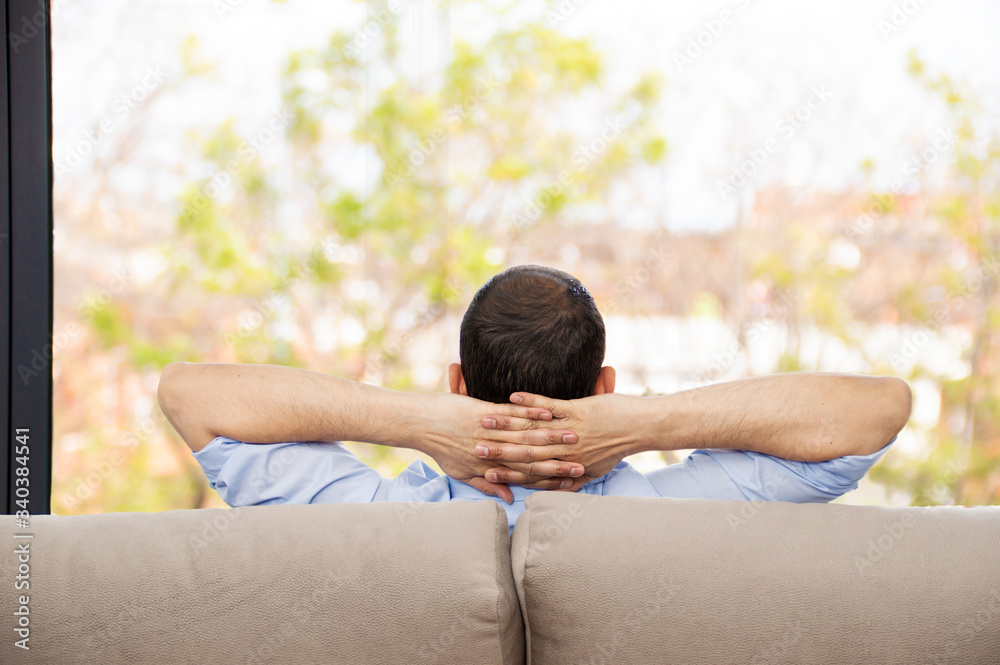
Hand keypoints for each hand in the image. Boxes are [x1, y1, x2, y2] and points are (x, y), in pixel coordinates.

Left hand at [413, 393, 584, 502]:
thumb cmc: (441, 448)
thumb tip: (506, 497)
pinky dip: (532, 410)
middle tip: (585, 461)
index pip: (528, 474)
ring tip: (576, 435)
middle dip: (561, 458)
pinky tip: (549, 411)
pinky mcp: (485, 410)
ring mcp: (491, 429)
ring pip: (526, 434)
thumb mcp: (461, 472)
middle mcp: (494, 450)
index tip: (574, 480)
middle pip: (533, 456)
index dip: (552, 478)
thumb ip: (485, 484)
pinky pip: (512, 411)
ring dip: (552, 434)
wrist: (421, 425)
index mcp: (490, 466)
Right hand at [475, 392, 645, 488]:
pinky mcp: (577, 411)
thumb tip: (562, 489)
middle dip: (497, 450)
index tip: (486, 471)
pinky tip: (512, 397)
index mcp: (567, 466)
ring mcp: (569, 430)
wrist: (640, 428)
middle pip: (524, 452)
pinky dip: (530, 402)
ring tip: (483, 421)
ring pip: (532, 429)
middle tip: (474, 448)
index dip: (507, 473)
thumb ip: (575, 481)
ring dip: (506, 425)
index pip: (530, 472)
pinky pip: (549, 405)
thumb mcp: (596, 470)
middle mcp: (565, 452)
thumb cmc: (617, 448)